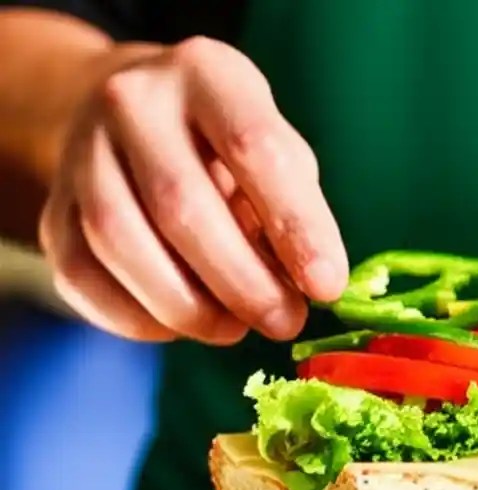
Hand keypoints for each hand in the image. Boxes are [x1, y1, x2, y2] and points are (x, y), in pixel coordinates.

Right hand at [39, 37, 346, 344]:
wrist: (130, 117)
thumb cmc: (227, 144)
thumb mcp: (276, 151)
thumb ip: (295, 207)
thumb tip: (312, 285)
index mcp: (208, 74)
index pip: (255, 148)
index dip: (296, 226)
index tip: (326, 287)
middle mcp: (133, 101)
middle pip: (181, 205)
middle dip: (243, 281)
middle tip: (284, 322)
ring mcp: (82, 152)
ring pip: (121, 243)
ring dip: (188, 306)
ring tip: (235, 328)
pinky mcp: (53, 208)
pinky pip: (82, 275)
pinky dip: (136, 317)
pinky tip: (181, 326)